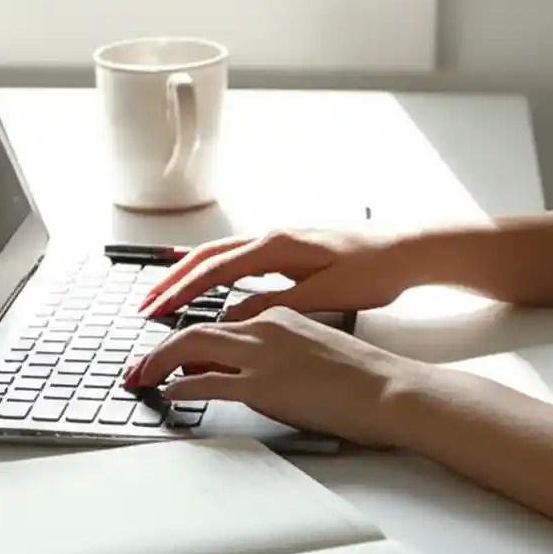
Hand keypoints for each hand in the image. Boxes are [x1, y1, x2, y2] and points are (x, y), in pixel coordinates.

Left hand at [125, 306, 422, 446]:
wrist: (389, 389)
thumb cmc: (363, 377)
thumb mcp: (313, 350)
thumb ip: (276, 353)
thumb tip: (247, 369)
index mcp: (279, 316)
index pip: (221, 323)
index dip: (188, 339)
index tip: (171, 353)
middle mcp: (265, 327)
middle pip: (196, 330)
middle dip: (159, 348)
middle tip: (139, 366)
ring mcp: (262, 355)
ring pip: (192, 348)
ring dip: (158, 363)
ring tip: (142, 378)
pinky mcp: (263, 385)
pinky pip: (207, 383)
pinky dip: (181, 387)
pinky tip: (170, 393)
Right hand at [140, 229, 417, 319]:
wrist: (407, 249)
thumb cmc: (373, 271)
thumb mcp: (325, 296)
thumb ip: (276, 304)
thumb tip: (233, 316)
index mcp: (277, 247)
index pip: (216, 270)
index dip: (182, 291)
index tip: (157, 309)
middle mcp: (272, 237)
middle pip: (208, 257)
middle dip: (173, 281)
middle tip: (145, 304)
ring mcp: (279, 240)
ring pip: (220, 253)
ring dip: (188, 272)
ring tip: (160, 290)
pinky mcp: (288, 249)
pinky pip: (237, 255)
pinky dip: (212, 265)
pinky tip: (204, 273)